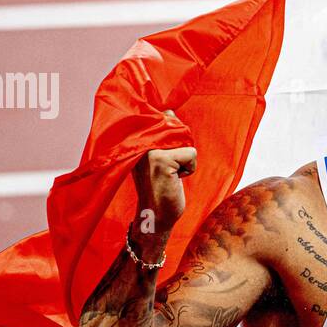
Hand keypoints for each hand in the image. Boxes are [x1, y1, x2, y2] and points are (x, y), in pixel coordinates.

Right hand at [131, 116, 196, 238]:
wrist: (156, 215)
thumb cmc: (161, 185)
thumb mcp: (160, 155)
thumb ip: (163, 134)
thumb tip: (169, 111)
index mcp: (136, 137)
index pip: (164, 115)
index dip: (173, 132)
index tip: (166, 155)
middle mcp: (139, 140)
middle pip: (178, 127)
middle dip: (180, 149)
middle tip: (167, 169)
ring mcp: (149, 149)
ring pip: (186, 141)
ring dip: (184, 160)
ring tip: (169, 174)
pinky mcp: (161, 159)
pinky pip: (191, 154)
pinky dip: (189, 169)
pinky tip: (174, 180)